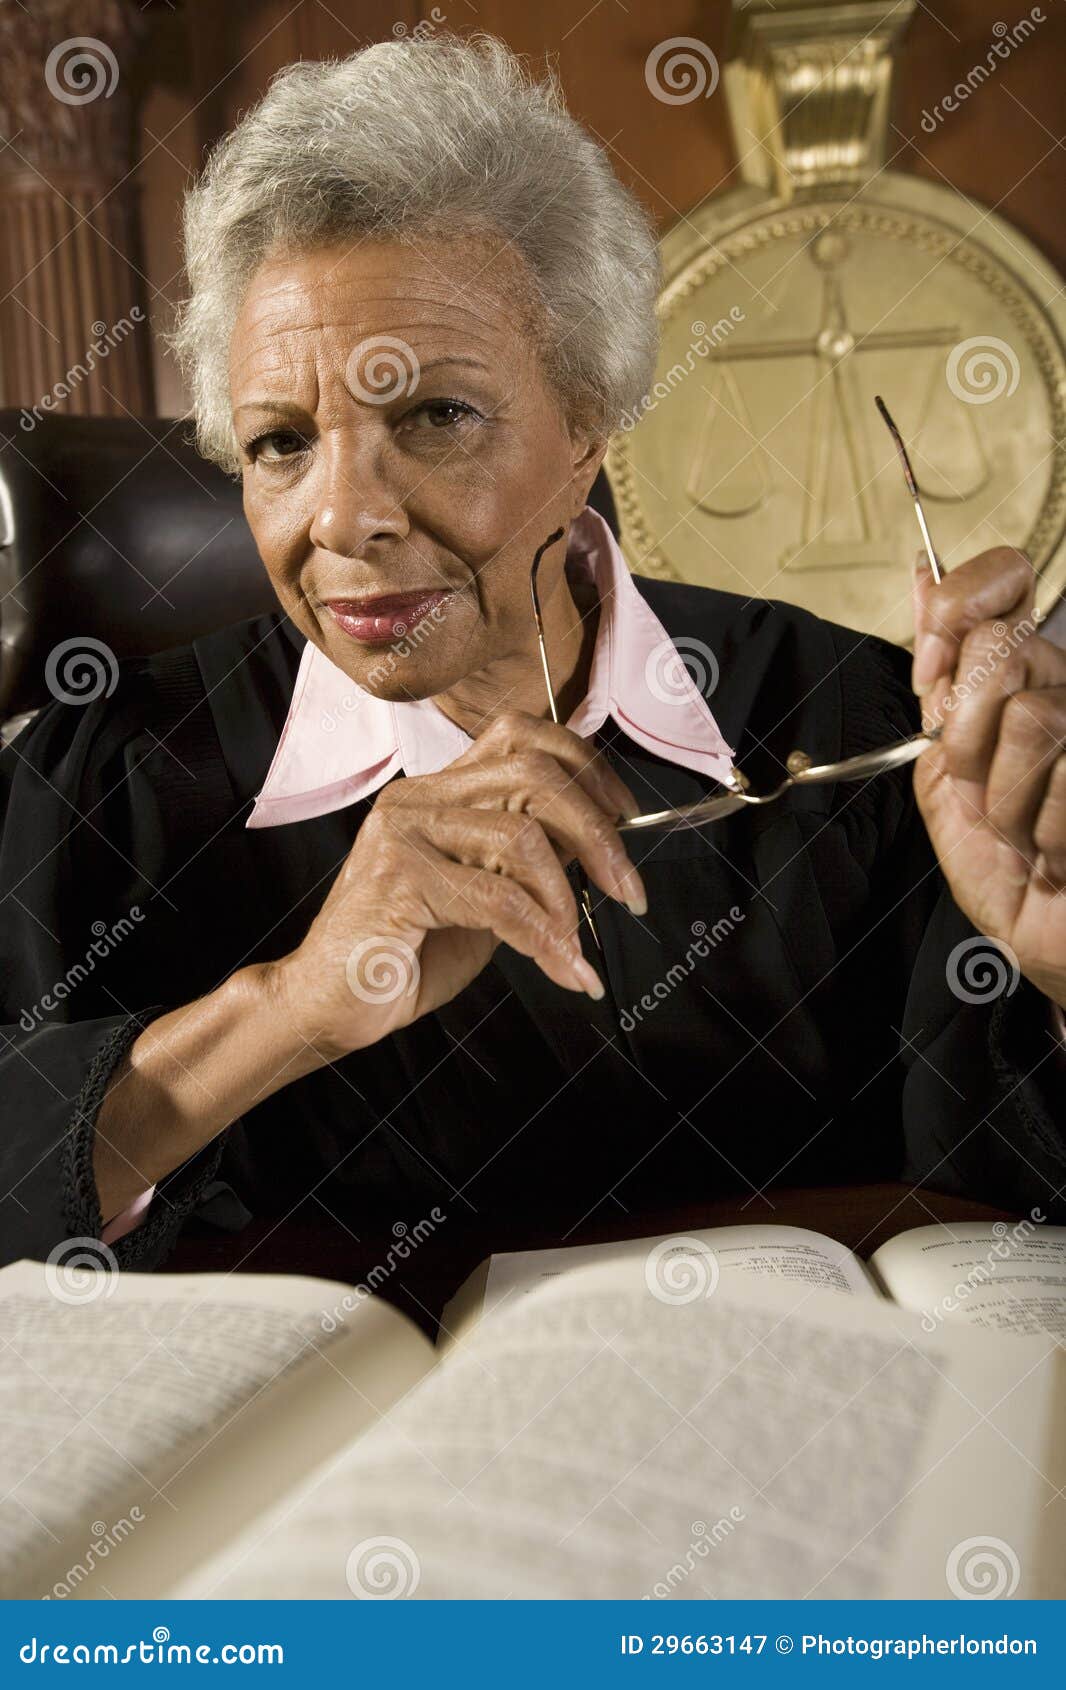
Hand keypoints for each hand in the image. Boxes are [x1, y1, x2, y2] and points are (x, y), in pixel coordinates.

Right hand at [265, 710, 644, 1059]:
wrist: (330, 1005)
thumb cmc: (408, 954)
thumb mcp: (486, 898)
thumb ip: (527, 863)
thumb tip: (598, 845)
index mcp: (439, 790)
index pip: (521, 735)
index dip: (585, 768)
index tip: (624, 817)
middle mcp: (418, 797)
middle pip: (534, 775)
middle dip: (597, 833)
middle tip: (628, 890)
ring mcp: (402, 832)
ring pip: (521, 838)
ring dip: (565, 900)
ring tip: (570, 947)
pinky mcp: (397, 877)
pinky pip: (497, 899)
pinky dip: (544, 939)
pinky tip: (561, 968)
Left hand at [911, 546, 1065, 1009]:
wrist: (1055, 943)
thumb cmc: (1009, 871)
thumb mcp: (946, 777)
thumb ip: (939, 691)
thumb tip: (921, 578)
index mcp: (1026, 679)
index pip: (1005, 577)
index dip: (963, 600)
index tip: (932, 661)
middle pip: (1001, 651)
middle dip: (966, 739)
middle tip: (983, 793)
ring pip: (1030, 719)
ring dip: (1006, 801)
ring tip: (1026, 836)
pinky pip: (1064, 779)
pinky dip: (1046, 834)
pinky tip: (1060, 856)